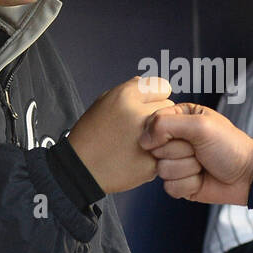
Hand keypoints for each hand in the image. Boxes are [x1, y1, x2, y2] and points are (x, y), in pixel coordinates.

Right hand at [66, 75, 179, 193]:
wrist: (81, 170)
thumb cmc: (90, 137)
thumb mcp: (102, 103)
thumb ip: (127, 90)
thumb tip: (145, 81)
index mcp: (125, 96)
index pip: (162, 86)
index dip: (156, 96)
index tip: (149, 105)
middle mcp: (138, 114)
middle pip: (169, 107)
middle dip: (158, 115)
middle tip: (140, 126)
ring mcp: (147, 139)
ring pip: (172, 130)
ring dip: (163, 134)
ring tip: (140, 141)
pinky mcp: (152, 161)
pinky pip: (167, 152)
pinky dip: (157, 154)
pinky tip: (139, 156)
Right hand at [139, 103, 252, 205]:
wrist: (247, 176)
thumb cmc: (229, 145)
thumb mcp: (201, 125)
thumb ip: (166, 124)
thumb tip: (142, 140)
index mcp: (179, 117)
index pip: (152, 124)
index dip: (165, 134)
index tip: (186, 136)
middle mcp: (174, 139)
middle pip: (155, 149)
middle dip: (180, 152)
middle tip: (200, 150)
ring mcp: (175, 161)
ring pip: (161, 170)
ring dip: (187, 169)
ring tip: (203, 164)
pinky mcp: (178, 183)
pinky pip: (169, 187)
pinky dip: (188, 184)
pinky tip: (201, 179)